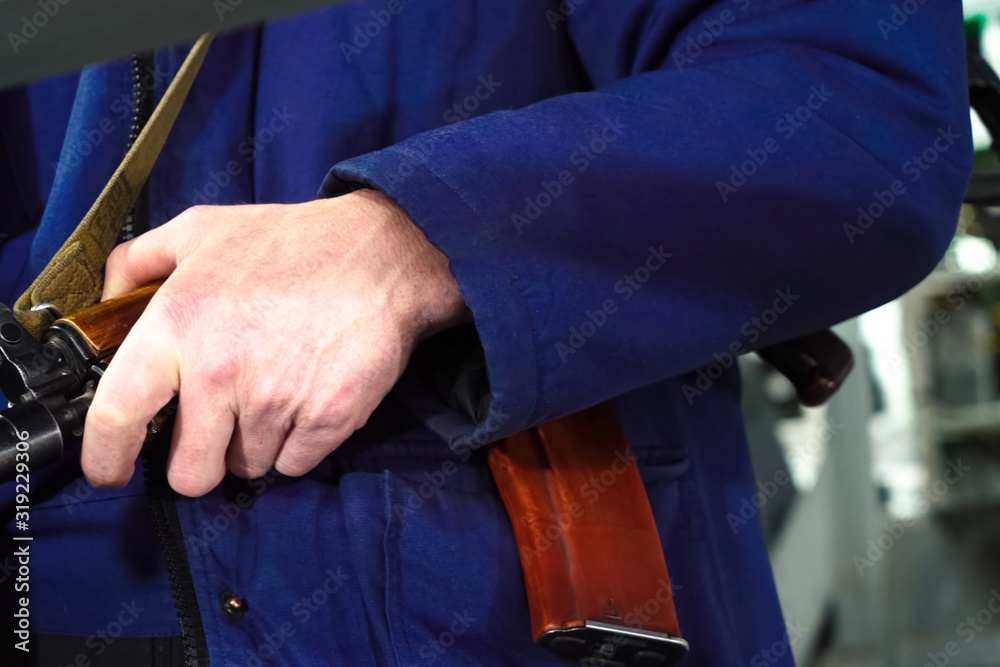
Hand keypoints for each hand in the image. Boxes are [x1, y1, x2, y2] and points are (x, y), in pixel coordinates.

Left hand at [80, 190, 468, 495]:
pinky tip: (308, 397)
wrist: (382, 255)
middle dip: (201, 458)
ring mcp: (276, 403)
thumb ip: (137, 262)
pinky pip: (294, 464)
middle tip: (223, 422)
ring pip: (248, 466)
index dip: (106, 458)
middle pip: (190, 473)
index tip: (113, 469)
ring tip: (279, 389)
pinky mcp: (326, 421)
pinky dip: (299, 442)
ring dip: (257, 442)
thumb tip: (107, 306)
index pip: (115, 417)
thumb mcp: (200, 229)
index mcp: (177, 326)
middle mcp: (220, 373)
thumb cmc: (290, 243)